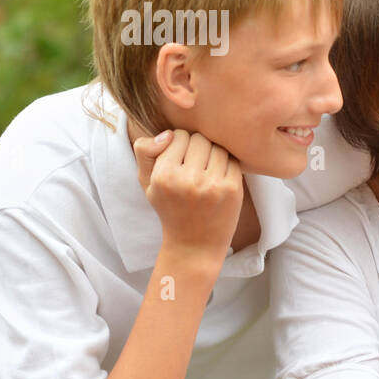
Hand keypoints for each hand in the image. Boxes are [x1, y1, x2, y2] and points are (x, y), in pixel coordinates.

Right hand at [133, 128, 243, 264]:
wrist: (194, 244)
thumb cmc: (169, 209)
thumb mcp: (147, 183)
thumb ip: (145, 152)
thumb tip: (168, 134)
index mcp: (164, 176)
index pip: (178, 135)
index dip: (179, 144)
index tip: (179, 159)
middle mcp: (189, 180)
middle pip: (200, 139)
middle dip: (197, 148)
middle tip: (194, 165)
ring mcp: (213, 184)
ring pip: (218, 147)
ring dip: (214, 155)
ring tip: (206, 172)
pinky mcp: (233, 189)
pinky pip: (233, 160)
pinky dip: (227, 165)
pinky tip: (219, 178)